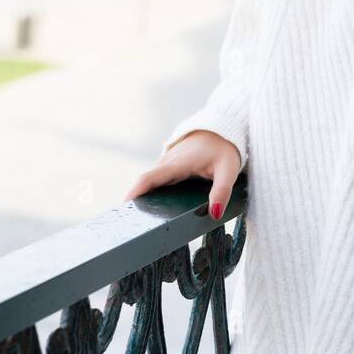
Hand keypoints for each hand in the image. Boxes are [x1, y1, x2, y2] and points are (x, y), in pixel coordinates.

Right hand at [124, 130, 242, 221]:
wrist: (223, 129)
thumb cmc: (224, 148)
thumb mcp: (228, 170)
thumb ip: (221, 191)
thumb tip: (214, 213)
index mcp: (178, 163)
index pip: (150, 178)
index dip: (135, 192)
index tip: (125, 206)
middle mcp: (168, 163)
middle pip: (146, 183)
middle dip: (136, 201)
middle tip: (130, 224)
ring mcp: (167, 164)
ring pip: (151, 182)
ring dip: (143, 197)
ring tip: (139, 222)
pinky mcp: (170, 166)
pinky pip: (157, 180)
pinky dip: (152, 192)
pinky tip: (155, 209)